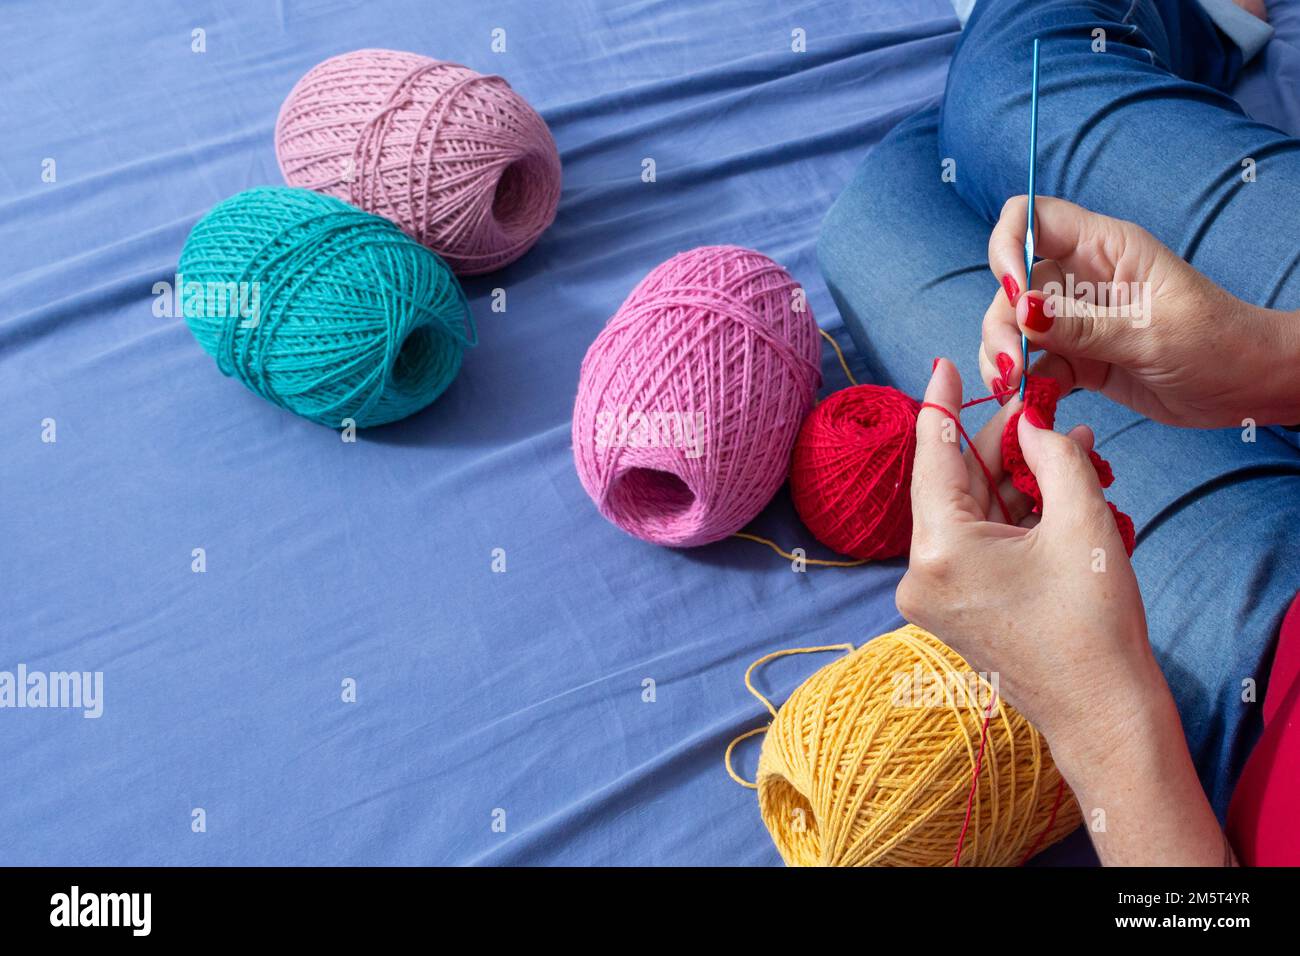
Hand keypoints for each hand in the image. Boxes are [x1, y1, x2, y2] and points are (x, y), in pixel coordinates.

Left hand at [896, 359, 1169, 761]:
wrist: (1102, 712)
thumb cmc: (1093, 622)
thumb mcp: (1082, 520)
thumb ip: (1052, 454)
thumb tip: (1032, 421)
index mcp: (937, 549)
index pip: (932, 455)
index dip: (941, 404)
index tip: (945, 365)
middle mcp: (919, 573)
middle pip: (954, 484)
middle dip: (1000, 446)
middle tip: (1040, 411)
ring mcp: (931, 595)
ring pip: (968, 512)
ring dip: (1013, 481)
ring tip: (1067, 449)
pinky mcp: (951, 608)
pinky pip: (974, 543)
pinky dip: (1009, 517)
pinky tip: (1052, 490)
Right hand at [979, 196, 1299, 428]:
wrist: (1245, 387)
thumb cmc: (1217, 343)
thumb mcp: (1150, 334)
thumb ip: (1082, 325)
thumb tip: (1021, 311)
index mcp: (1104, 248)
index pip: (1032, 218)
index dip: (1008, 246)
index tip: (1011, 295)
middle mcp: (1081, 278)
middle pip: (1011, 285)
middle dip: (1000, 325)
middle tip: (1010, 370)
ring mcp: (1075, 319)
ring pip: (1013, 329)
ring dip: (1003, 360)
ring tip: (1015, 393)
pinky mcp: (1076, 358)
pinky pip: (1033, 366)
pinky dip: (1024, 386)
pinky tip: (1031, 405)